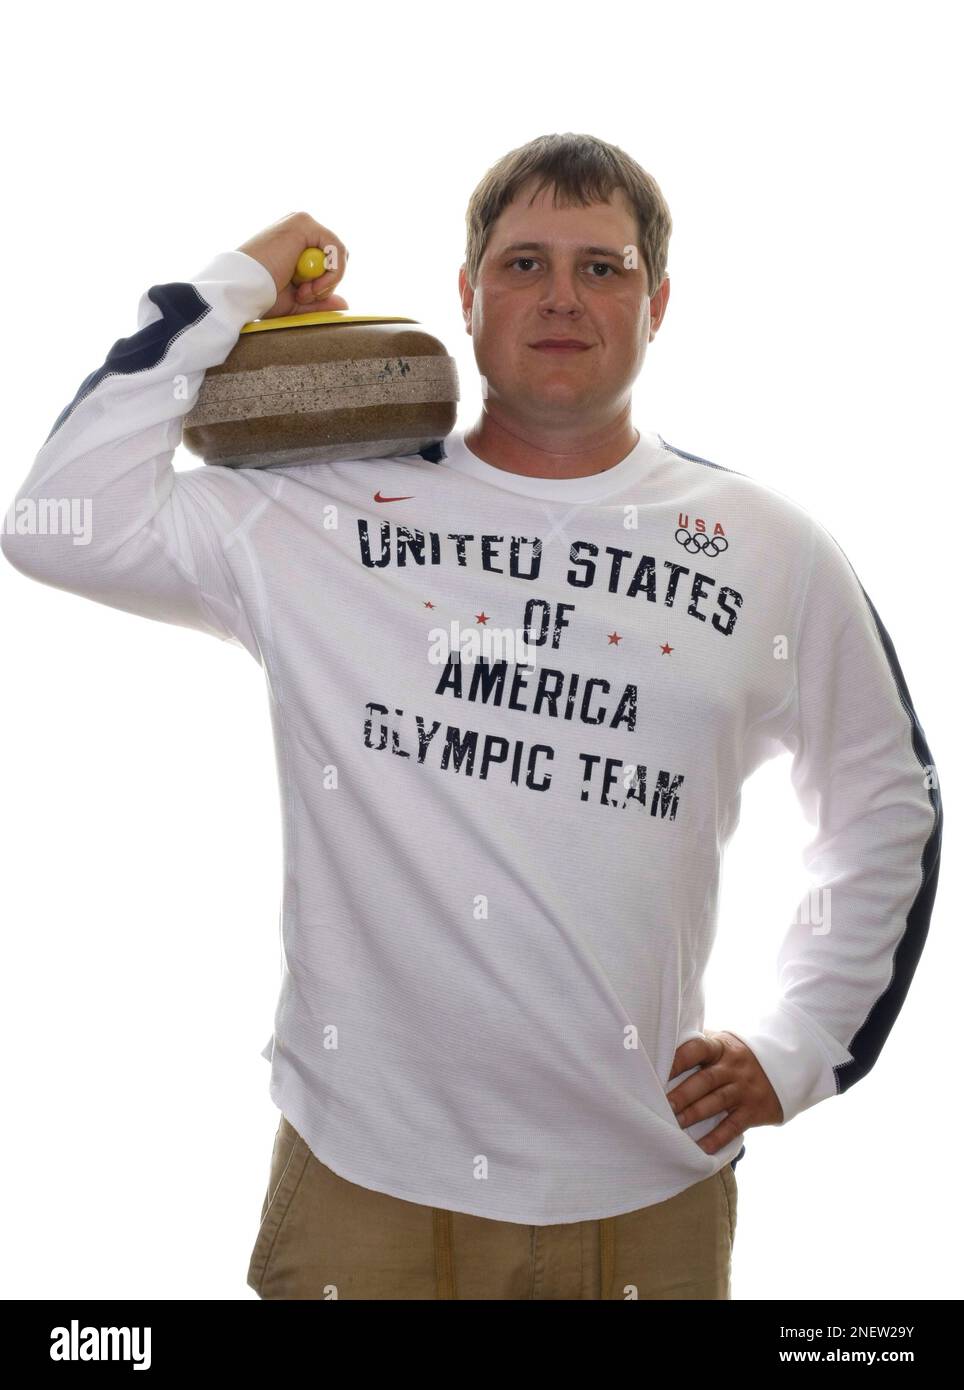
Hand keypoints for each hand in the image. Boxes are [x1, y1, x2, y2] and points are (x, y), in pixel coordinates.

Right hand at [237, 210, 349, 318]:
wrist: (242, 288)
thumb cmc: (262, 295)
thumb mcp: (297, 302)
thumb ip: (320, 301)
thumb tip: (346, 305)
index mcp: (296, 242)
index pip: (328, 262)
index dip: (323, 285)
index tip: (301, 297)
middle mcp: (300, 228)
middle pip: (336, 257)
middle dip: (327, 283)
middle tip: (303, 295)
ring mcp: (302, 222)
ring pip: (339, 254)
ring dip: (327, 281)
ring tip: (302, 291)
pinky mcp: (305, 223)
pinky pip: (337, 249)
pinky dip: (332, 273)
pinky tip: (312, 285)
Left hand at [666, 1029, 783, 1154]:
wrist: (785, 1067)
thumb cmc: (737, 1057)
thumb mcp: (723, 1044)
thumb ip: (699, 1046)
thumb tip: (663, 1049)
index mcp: (721, 1047)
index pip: (698, 1049)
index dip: (678, 1060)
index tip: (659, 1071)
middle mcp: (733, 1068)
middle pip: (705, 1080)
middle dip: (683, 1094)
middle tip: (665, 1104)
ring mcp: (744, 1090)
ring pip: (716, 1102)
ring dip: (694, 1114)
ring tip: (676, 1123)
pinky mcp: (753, 1111)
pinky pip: (732, 1126)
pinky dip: (717, 1138)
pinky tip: (701, 1148)